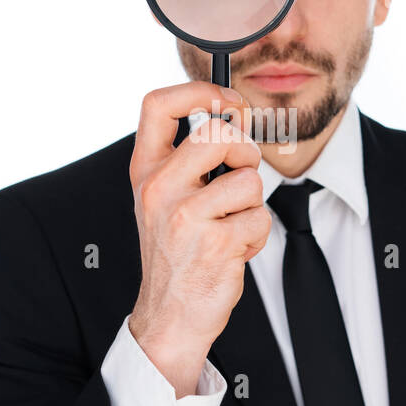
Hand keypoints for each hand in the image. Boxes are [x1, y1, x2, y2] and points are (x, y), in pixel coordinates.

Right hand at [127, 81, 270, 396]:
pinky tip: (234, 250)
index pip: (158, 104)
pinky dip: (257, 234)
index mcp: (146, 171)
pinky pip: (260, 217)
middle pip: (220, 133)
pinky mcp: (216, 242)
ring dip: (252, 206)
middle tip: (241, 174)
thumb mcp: (166, 199)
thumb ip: (189, 158)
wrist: (170, 315)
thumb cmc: (177, 253)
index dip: (201, 90)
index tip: (228, 102)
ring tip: (231, 227)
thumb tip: (234, 115)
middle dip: (245, 151)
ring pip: (249, 180)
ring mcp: (186, 216)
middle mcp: (159, 188)